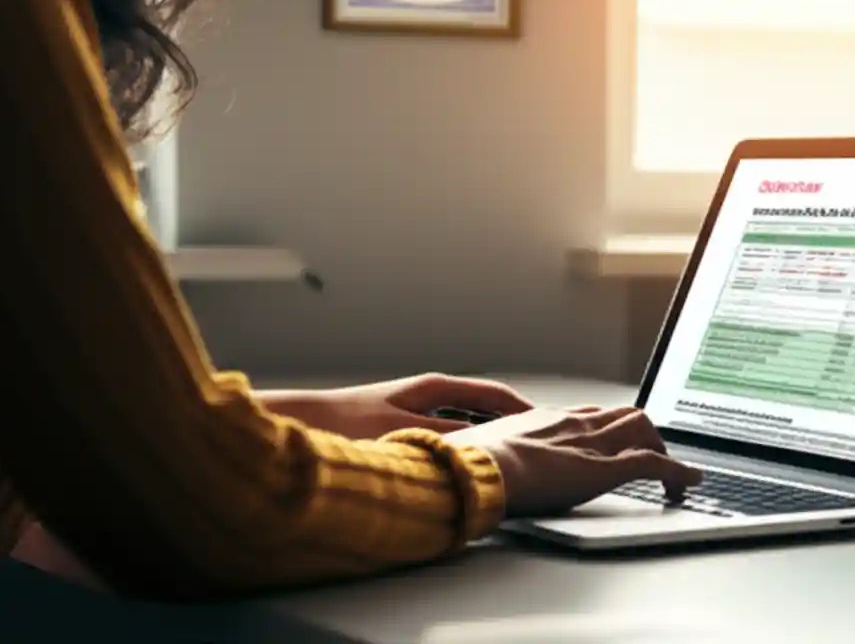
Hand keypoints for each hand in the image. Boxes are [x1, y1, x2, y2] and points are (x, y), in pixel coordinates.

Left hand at [260, 374, 533, 438]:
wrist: (303, 423)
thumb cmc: (348, 423)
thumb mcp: (405, 432)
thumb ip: (447, 437)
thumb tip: (486, 445)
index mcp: (437, 388)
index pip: (495, 395)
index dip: (526, 409)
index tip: (551, 425)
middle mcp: (430, 394)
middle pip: (486, 408)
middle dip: (513, 424)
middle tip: (540, 444)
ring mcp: (419, 410)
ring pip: (468, 424)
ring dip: (490, 438)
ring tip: (513, 457)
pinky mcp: (406, 428)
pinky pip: (450, 436)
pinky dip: (467, 447)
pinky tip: (470, 466)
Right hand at [444, 407, 702, 516]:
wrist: (477, 470)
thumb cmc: (468, 464)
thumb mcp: (477, 452)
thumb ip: (486, 455)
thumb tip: (467, 467)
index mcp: (542, 419)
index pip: (586, 414)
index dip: (604, 426)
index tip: (607, 437)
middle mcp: (572, 422)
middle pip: (620, 414)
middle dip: (639, 433)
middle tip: (648, 454)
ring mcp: (592, 442)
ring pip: (642, 429)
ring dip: (659, 449)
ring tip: (669, 474)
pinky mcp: (606, 467)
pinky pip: (654, 463)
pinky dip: (677, 472)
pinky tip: (687, 483)